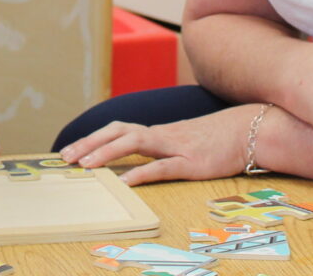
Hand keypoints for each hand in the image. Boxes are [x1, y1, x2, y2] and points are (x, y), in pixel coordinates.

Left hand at [58, 106, 255, 185]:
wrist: (246, 132)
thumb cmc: (212, 139)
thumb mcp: (179, 142)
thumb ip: (156, 149)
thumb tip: (132, 161)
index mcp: (156, 132)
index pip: (117, 130)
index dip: (92, 139)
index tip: (70, 151)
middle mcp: (160, 135)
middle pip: (117, 132)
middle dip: (89, 143)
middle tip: (66, 158)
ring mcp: (174, 147)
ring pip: (134, 143)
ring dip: (107, 153)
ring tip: (87, 165)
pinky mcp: (191, 163)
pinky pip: (162, 167)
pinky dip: (142, 172)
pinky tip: (126, 181)